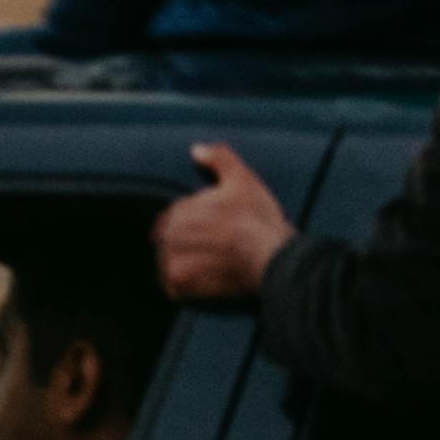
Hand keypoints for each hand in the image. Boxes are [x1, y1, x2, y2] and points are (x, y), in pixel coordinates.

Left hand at [155, 139, 292, 305]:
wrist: (272, 259)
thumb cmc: (258, 219)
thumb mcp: (241, 178)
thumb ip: (218, 158)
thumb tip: (197, 150)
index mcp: (177, 212)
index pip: (173, 219)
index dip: (194, 223)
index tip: (213, 230)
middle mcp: (168, 239)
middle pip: (170, 243)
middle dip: (187, 245)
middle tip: (214, 250)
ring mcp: (172, 265)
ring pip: (170, 265)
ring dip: (185, 266)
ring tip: (211, 267)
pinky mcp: (181, 289)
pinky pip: (175, 289)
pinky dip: (187, 288)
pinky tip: (207, 283)